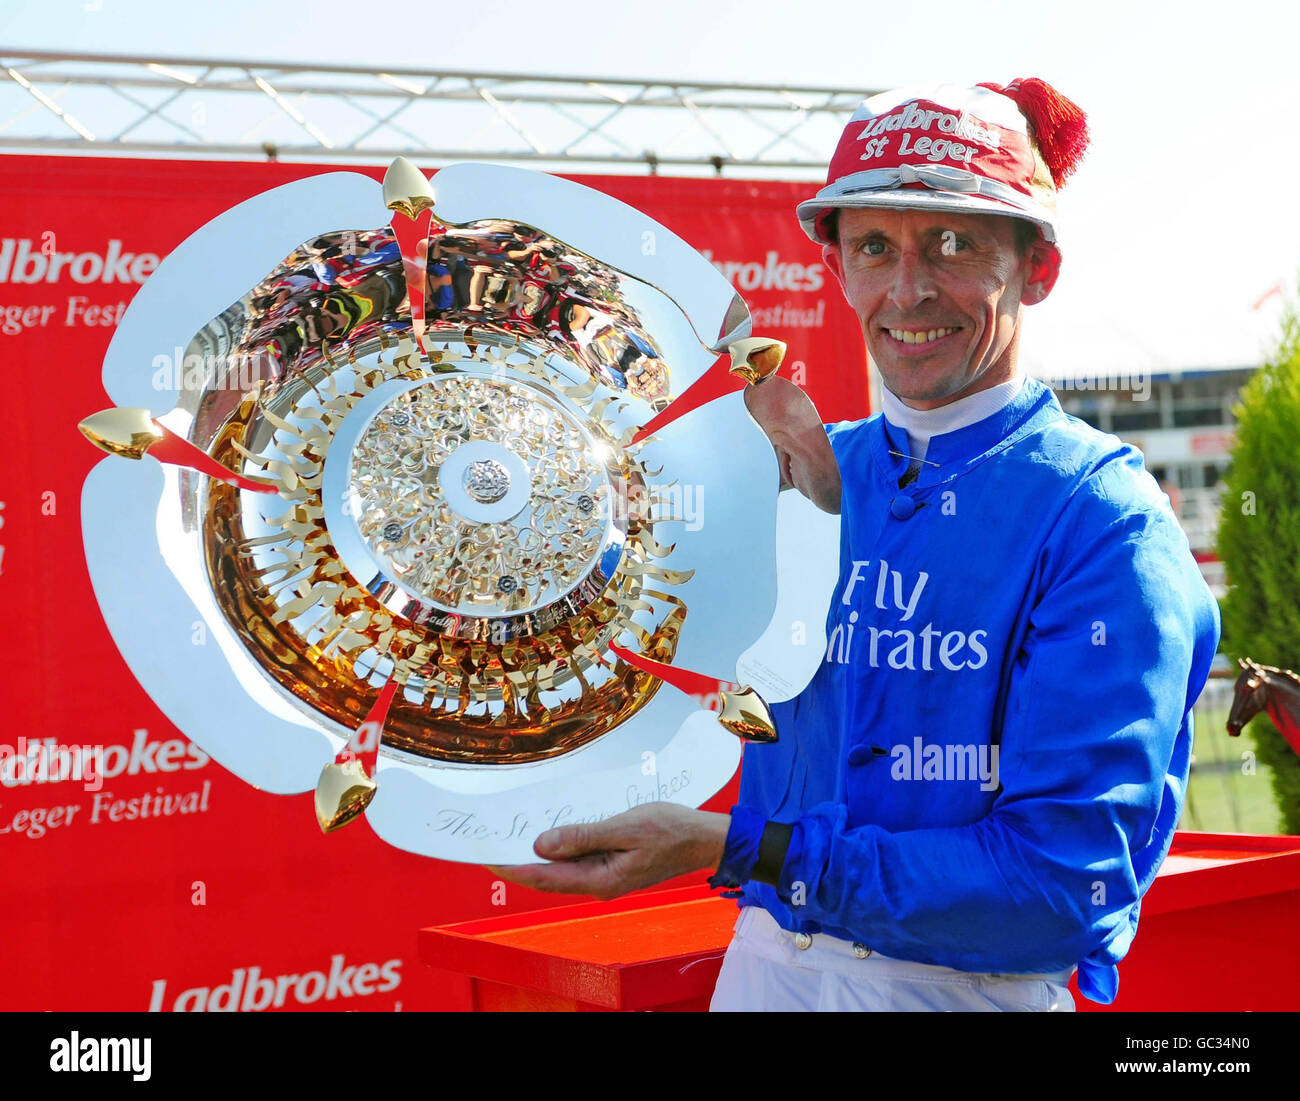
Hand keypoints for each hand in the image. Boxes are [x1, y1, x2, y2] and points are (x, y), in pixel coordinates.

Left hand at [487, 804, 730, 900]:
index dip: (513, 866)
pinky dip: (560, 846)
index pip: (545, 877)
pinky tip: (551, 829)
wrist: (704, 838)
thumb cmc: (671, 830)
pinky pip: (578, 857)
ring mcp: (606, 875)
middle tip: (491, 839)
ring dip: (538, 852)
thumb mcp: (626, 827)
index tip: (486, 853)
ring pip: (562, 867)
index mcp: (601, 880)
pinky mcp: (612, 864)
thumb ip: (583, 837)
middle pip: (549, 875)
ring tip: (513, 830)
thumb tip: (541, 845)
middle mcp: (599, 883)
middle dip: (519, 859)